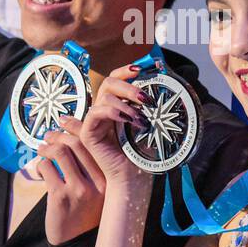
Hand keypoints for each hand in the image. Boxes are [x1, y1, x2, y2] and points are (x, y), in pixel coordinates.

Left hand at [36, 122, 107, 245]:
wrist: (77, 244)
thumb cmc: (86, 214)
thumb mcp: (98, 191)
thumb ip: (92, 168)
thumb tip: (73, 138)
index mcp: (110, 178)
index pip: (96, 143)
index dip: (79, 129)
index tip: (67, 124)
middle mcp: (99, 182)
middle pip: (78, 143)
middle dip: (60, 135)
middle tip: (49, 135)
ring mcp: (80, 189)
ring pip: (61, 153)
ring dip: (47, 147)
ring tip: (42, 149)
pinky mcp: (61, 196)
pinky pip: (47, 168)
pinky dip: (40, 164)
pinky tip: (40, 168)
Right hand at [76, 65, 150, 183]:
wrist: (134, 177)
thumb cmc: (142, 153)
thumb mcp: (148, 123)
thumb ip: (146, 104)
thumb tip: (159, 83)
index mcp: (116, 106)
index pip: (115, 80)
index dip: (125, 71)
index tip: (141, 68)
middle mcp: (103, 111)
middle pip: (108, 83)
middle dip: (128, 86)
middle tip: (145, 98)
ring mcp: (94, 122)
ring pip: (104, 97)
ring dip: (126, 104)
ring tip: (141, 119)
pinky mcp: (88, 133)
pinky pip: (95, 113)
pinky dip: (114, 112)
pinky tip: (130, 120)